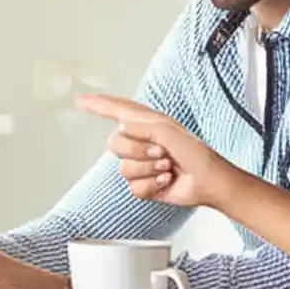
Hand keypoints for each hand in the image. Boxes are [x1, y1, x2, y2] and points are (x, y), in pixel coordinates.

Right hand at [76, 93, 239, 207]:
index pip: (117, 110)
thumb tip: (121, 127)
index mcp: (146, 123)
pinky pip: (133, 187)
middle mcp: (141, 141)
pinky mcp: (144, 185)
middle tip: (161, 152)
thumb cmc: (197, 153)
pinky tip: (166, 181)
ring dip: (148, 169)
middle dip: (138, 151)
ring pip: (123, 168)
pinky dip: (151, 186)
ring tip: (167, 167)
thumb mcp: (170, 132)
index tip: (81, 101)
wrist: (208, 181)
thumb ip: (143, 126)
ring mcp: (141, 164)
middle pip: (114, 143)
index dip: (98, 105)